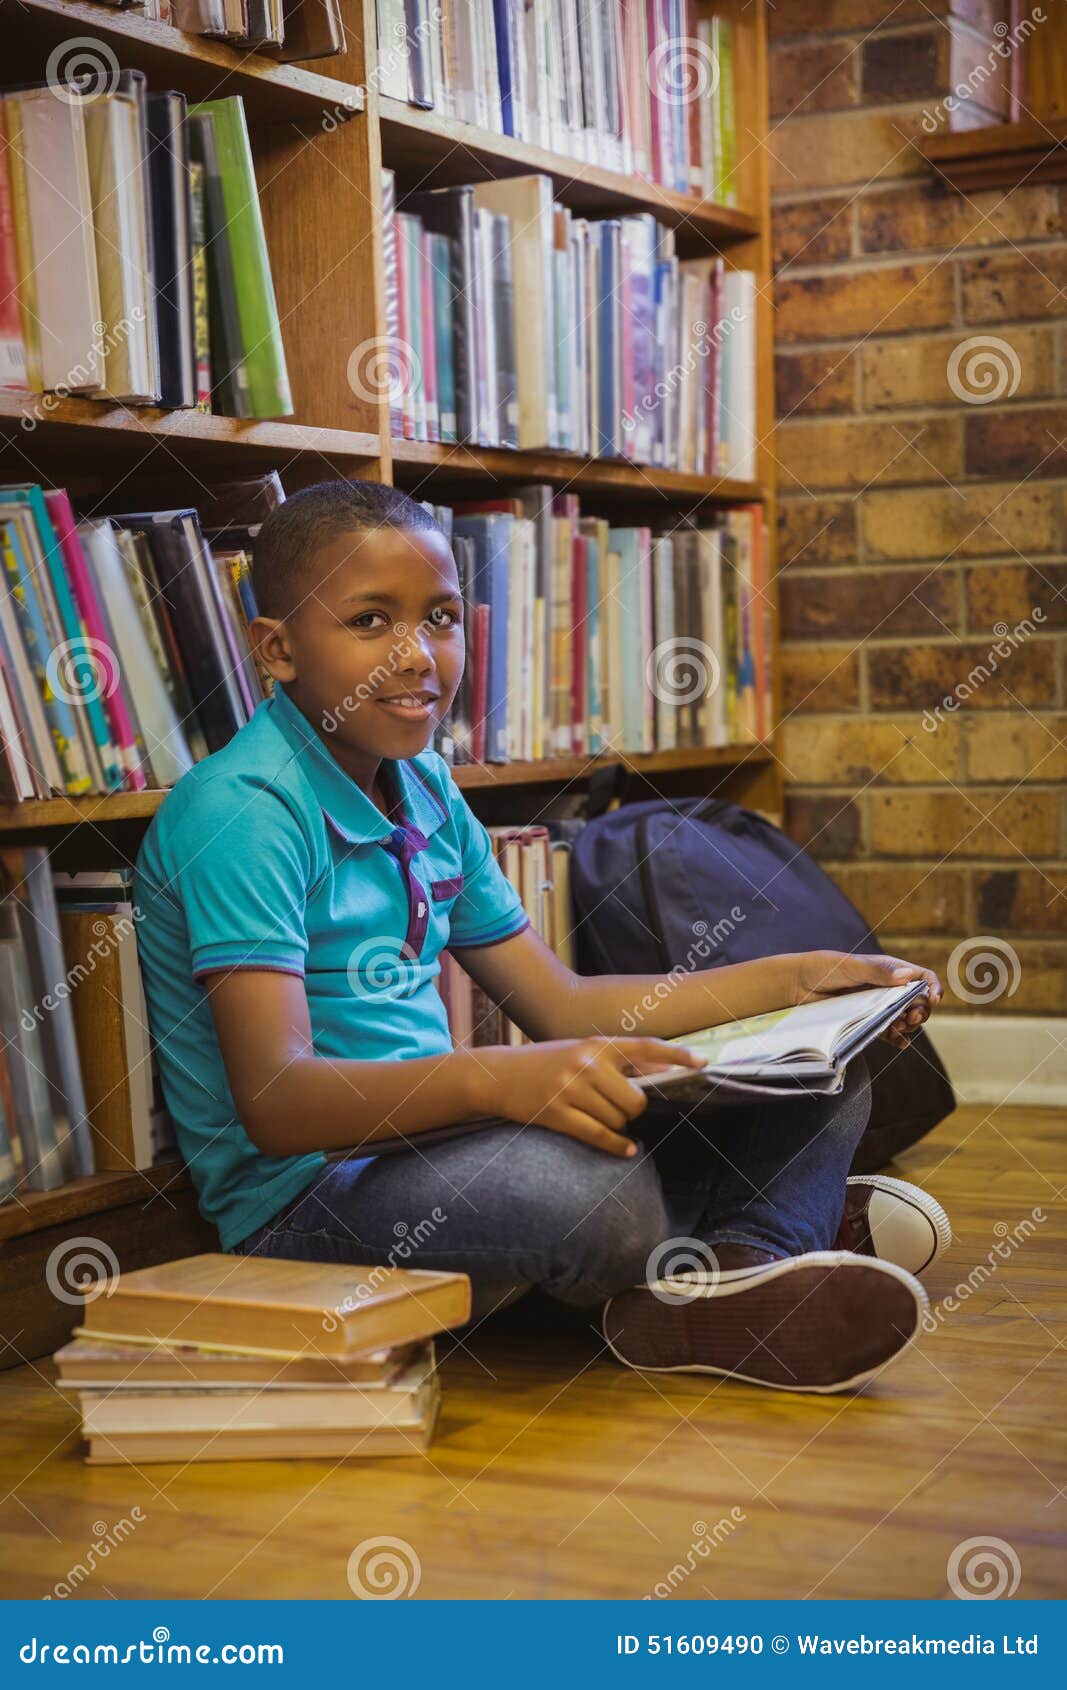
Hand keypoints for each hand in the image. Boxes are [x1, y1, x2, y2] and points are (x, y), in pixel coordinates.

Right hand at [472, 1035, 707, 1157]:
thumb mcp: (581, 1051)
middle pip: (635, 1099)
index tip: (703, 1063)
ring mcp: (571, 1089)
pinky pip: (600, 1136)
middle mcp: (587, 1063)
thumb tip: (662, 1073)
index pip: (646, 1047)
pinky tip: (626, 1149)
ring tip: (599, 1118)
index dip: (677, 1055)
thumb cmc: (546, 1063)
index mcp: (596, 1044)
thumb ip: (617, 1061)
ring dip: (617, 1126)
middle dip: (633, 1110)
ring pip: (618, 1120)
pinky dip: (618, 1146)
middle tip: (618, 1109)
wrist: (497, 1076)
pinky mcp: (557, 1114)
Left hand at [791, 950, 941, 1048]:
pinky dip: (898, 1039)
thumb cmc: (824, 968)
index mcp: (889, 970)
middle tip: (911, 1018)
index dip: (932, 987)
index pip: (921, 977)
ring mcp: (878, 1007)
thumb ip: (878, 972)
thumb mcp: (851, 966)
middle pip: (918, 1001)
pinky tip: (900, 1042)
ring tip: (899, 1027)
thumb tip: (908, 977)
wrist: (797, 986)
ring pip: (905, 1018)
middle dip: (921, 1011)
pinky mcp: (867, 1023)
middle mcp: (888, 989)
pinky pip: (889, 1033)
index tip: (933, 1000)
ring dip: (909, 1025)